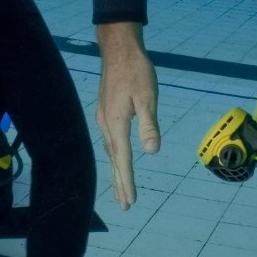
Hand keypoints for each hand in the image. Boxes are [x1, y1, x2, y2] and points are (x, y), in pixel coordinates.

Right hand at [94, 21, 159, 209]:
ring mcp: (104, 118)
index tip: (130, 201)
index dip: (127, 181)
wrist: (119, 49)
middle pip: (114, 159)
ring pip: (111, 151)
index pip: (122, 158)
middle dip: (120, 183)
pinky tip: (118, 160)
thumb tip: (152, 151)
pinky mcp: (106, 112)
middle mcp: (106, 124)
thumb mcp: (148, 97)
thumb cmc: (137, 71)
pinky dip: (114, 157)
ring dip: (116, 172)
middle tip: (125, 206)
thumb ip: (149, 124)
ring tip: (121, 191)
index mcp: (117, 122)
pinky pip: (110, 141)